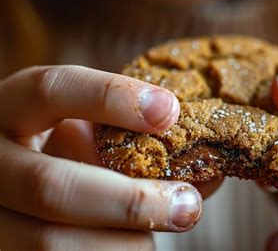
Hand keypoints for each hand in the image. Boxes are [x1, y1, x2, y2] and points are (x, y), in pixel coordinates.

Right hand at [0, 65, 210, 248]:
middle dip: (131, 202)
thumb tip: (209, 171)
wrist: (20, 192)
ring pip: (52, 242)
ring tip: (158, 230)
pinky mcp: (3, 250)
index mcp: (12, 110)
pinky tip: (131, 244)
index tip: (170, 111)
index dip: (110, 96)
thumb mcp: (89, 135)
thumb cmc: (71, 155)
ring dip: (123, 242)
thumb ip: (134, 142)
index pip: (49, 89)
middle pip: (52, 187)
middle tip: (188, 206)